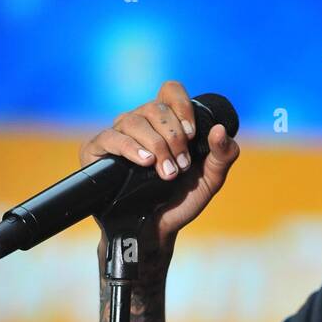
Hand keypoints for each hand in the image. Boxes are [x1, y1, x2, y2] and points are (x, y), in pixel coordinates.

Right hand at [78, 78, 239, 258]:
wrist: (157, 230)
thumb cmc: (180, 201)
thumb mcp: (210, 180)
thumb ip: (223, 155)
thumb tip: (220, 129)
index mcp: (166, 123)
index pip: (170, 91)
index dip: (182, 106)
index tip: (191, 133)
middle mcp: (141, 123)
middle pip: (155, 107)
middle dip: (174, 136)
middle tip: (182, 165)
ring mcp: (118, 135)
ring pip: (134, 120)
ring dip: (157, 146)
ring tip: (167, 172)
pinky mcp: (97, 150)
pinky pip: (111, 136)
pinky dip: (130, 148)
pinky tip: (145, 162)